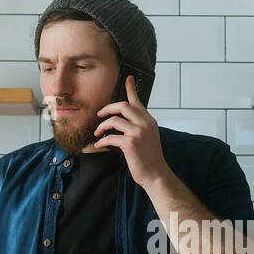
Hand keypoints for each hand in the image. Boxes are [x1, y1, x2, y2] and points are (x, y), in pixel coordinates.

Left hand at [94, 74, 170, 188]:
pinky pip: (110, 137)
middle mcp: (145, 123)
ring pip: (114, 121)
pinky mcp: (130, 143)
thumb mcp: (148, 137)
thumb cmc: (150, 158)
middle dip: (107, 108)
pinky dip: (102, 141)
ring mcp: (138, 133)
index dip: (131, 88)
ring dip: (102, 127)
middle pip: (123, 106)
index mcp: (149, 121)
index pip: (138, 101)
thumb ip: (139, 126)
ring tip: (98, 133)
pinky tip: (99, 145)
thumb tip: (123, 121)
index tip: (127, 78)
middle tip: (100, 114)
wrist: (156, 174)